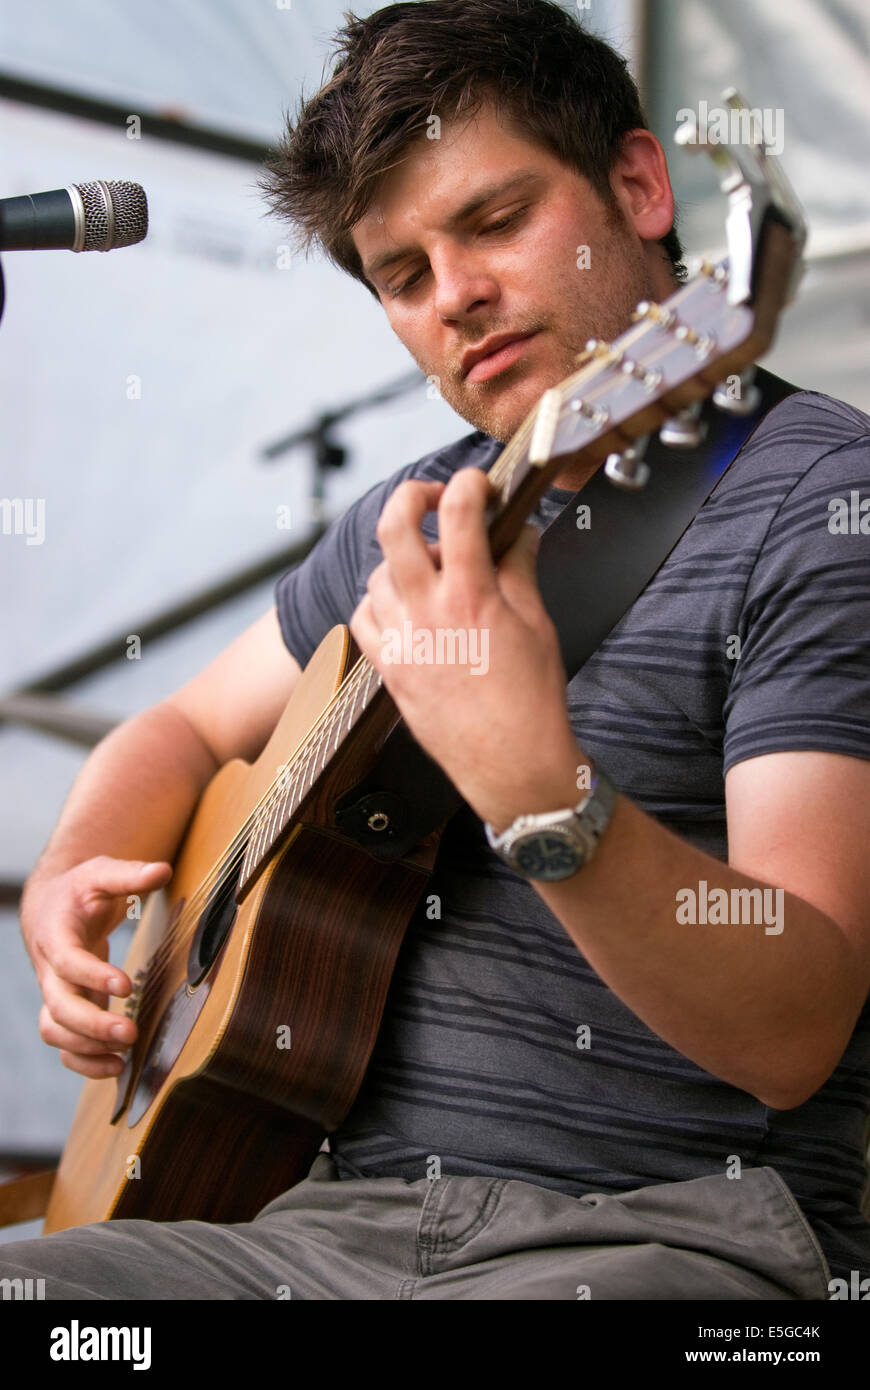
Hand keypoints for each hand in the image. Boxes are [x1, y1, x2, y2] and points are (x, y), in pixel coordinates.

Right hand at [20, 857, 171, 1077]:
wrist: (51, 908)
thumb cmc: (80, 891)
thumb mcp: (102, 873)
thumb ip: (130, 874)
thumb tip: (162, 870)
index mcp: (56, 936)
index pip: (68, 962)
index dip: (93, 976)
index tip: (126, 986)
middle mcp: (50, 971)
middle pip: (59, 1007)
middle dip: (93, 1025)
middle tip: (131, 1034)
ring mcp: (56, 994)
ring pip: (55, 1031)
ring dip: (87, 1048)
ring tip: (126, 1055)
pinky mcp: (66, 1010)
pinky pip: (64, 1045)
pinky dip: (85, 1062)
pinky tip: (117, 1067)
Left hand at [349, 466, 580, 826]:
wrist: (511, 763)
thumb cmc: (531, 701)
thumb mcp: (537, 624)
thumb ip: (522, 570)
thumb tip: (521, 535)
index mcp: (472, 595)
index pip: (458, 513)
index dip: (467, 483)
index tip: (477, 483)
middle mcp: (427, 612)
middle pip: (393, 527)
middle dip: (411, 497)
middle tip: (431, 499)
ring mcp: (402, 641)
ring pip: (377, 574)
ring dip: (401, 560)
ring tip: (430, 570)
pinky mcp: (389, 669)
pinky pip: (363, 619)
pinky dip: (377, 603)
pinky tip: (402, 608)